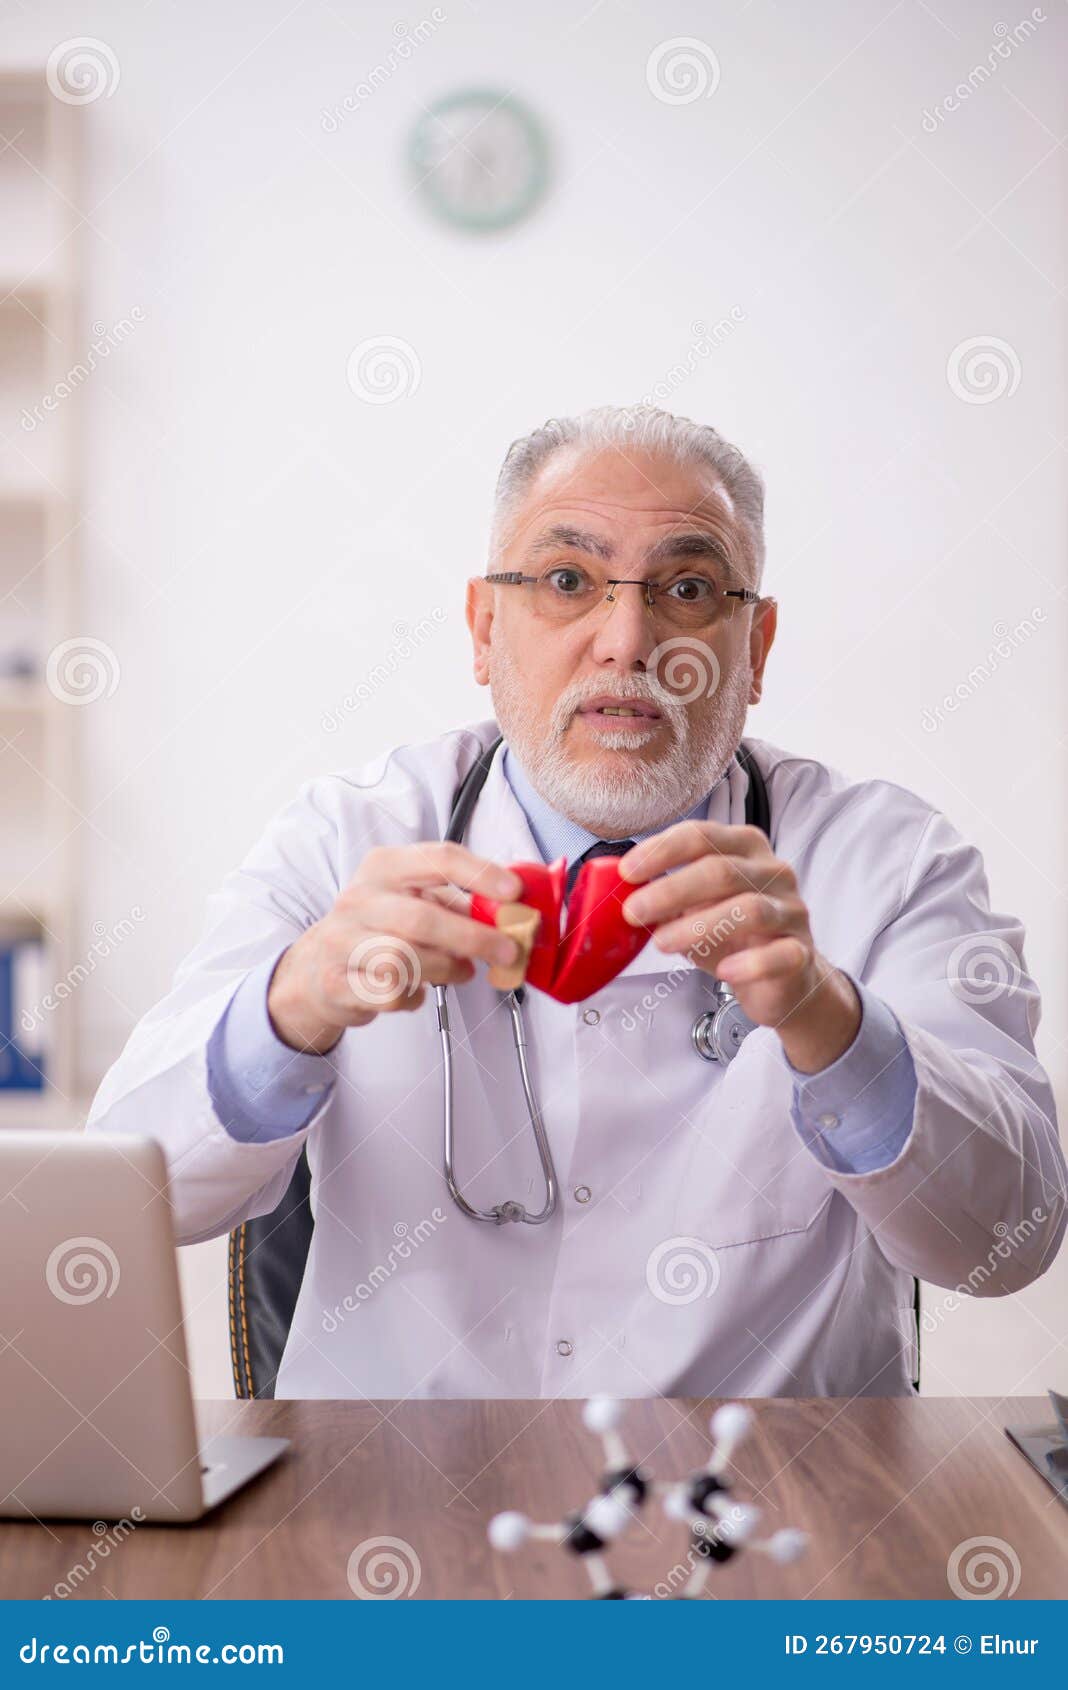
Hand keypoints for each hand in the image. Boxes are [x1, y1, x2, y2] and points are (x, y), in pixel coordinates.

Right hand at [267, 843, 521, 1054]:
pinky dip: (413, 996)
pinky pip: (389, 994)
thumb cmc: (378, 929)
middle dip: (472, 938)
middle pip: (422, 918)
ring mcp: (343, 940)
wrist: (317, 968)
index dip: (480, 874)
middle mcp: (359, 898)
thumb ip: (460, 905)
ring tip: (457, 972)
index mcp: (384, 867)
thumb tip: (511, 915)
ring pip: (405, 960)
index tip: (514, 893)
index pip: (437, 858)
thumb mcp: (414, 901)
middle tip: (506, 951)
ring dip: (444, 970)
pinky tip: (412, 990)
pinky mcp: (337, 981)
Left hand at [619, 821, 860, 1073]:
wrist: (783, 979)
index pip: (702, 835)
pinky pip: (779, 954)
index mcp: (745, 848)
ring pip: (749, 909)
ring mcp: (792, 911)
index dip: (663, 850)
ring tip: (662, 943)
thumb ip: (666, 895)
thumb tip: (622, 891)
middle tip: (633, 912)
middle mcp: (774, 871)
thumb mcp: (695, 908)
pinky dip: (749, 963)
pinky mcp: (801, 952)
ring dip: (698, 926)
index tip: (627, 871)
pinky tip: (724, 972)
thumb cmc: (734, 935)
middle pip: (722, 870)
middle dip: (671, 890)